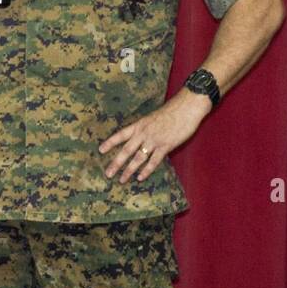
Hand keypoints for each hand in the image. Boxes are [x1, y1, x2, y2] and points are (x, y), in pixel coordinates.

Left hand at [98, 89, 212, 182]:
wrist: (186, 107)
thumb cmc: (172, 111)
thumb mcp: (153, 117)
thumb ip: (145, 128)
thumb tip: (140, 137)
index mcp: (139, 125)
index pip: (120, 135)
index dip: (110, 143)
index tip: (100, 150)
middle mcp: (143, 133)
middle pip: (126, 150)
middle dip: (116, 163)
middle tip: (107, 174)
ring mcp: (154, 140)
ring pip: (138, 158)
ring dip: (129, 170)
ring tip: (122, 180)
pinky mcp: (165, 146)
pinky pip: (154, 161)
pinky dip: (146, 170)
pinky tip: (140, 177)